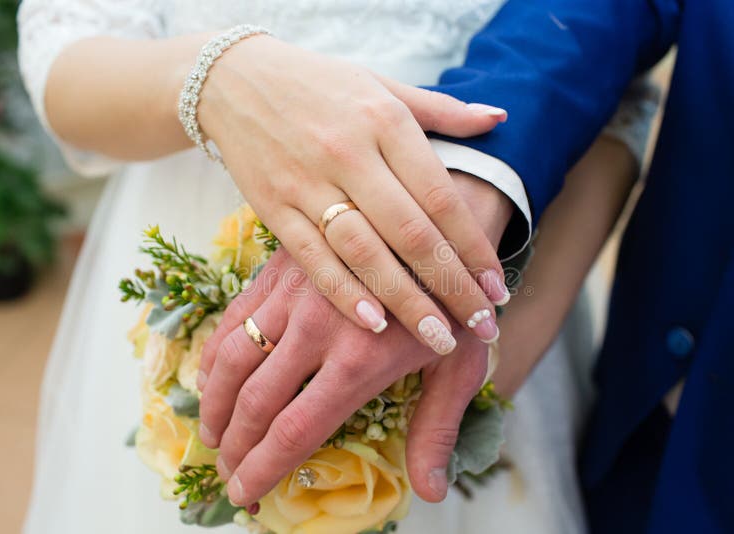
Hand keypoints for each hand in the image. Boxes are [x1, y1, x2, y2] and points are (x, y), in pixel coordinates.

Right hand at [197, 172, 513, 504]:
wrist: (437, 225)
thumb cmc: (452, 303)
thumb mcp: (458, 367)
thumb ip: (436, 428)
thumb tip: (428, 492)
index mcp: (359, 361)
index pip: (295, 430)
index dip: (264, 469)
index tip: (246, 494)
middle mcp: (318, 328)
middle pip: (256, 403)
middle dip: (235, 447)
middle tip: (228, 474)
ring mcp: (294, 295)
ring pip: (234, 359)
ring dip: (214, 405)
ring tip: (210, 436)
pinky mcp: (281, 271)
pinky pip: (233, 318)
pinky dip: (215, 354)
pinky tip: (210, 380)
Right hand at [198, 35, 510, 351]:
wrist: (233, 79)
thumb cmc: (319, 83)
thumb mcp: (383, 85)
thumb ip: (442, 109)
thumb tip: (499, 117)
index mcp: (385, 122)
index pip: (440, 197)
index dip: (473, 247)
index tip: (498, 286)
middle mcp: (349, 155)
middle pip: (411, 234)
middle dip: (452, 286)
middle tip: (483, 326)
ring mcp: (307, 184)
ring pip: (364, 253)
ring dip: (405, 301)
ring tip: (439, 338)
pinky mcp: (273, 207)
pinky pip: (312, 258)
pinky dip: (342, 292)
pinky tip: (373, 323)